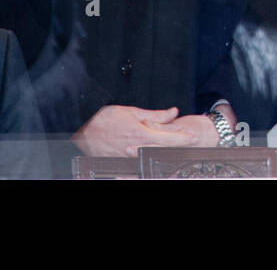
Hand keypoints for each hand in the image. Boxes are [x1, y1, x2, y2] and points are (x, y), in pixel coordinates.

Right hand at [72, 104, 192, 156]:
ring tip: (173, 146)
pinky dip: (149, 159)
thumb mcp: (131, 111)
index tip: (194, 137)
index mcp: (141, 136)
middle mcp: (137, 150)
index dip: (184, 138)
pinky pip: (140, 164)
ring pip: (154, 157)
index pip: (169, 139)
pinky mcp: (123, 165)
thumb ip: (155, 115)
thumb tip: (173, 112)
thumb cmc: (103, 120)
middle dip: (178, 145)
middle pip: (165, 150)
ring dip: (165, 152)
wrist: (82, 133)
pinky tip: (154, 154)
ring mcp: (130, 160)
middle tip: (189, 141)